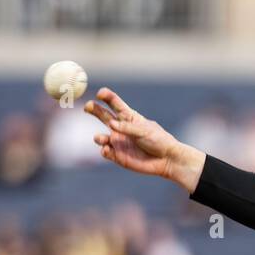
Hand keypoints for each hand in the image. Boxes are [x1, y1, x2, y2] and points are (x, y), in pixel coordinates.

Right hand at [85, 88, 204, 191]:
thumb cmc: (159, 141)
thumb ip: (127, 127)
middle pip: (102, 115)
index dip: (106, 96)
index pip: (114, 103)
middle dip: (93, 109)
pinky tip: (108, 150)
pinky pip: (106, 152)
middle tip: (87, 107)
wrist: (167, 160)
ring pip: (100, 137)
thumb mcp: (144, 131)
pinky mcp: (118, 156)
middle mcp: (120, 128)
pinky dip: (104, 150)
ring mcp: (118, 142)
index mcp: (128, 117)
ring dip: (98, 138)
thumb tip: (111, 123)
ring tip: (103, 139)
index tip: (100, 93)